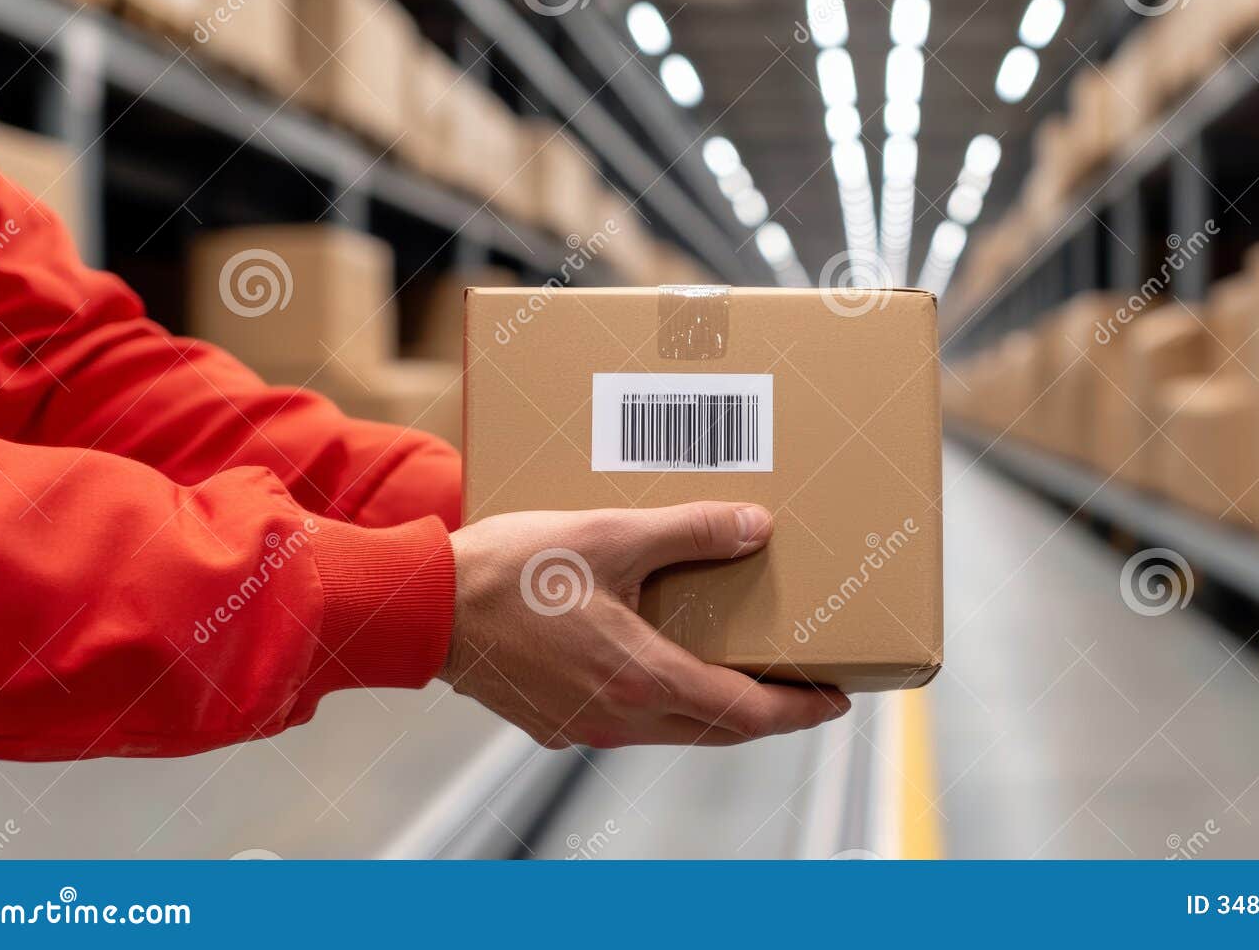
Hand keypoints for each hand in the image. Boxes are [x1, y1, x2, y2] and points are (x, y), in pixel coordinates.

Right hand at [442, 502, 850, 748]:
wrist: (420, 607)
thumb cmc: (509, 572)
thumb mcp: (611, 536)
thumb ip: (691, 531)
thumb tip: (755, 528)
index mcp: (645, 680)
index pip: (749, 713)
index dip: (802, 709)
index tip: (839, 701)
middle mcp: (621, 718)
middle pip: (718, 729)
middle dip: (768, 712)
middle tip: (805, 686)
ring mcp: (585, 726)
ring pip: (674, 728)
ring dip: (716, 707)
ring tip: (743, 670)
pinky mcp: (554, 721)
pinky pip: (631, 720)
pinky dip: (665, 700)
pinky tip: (663, 662)